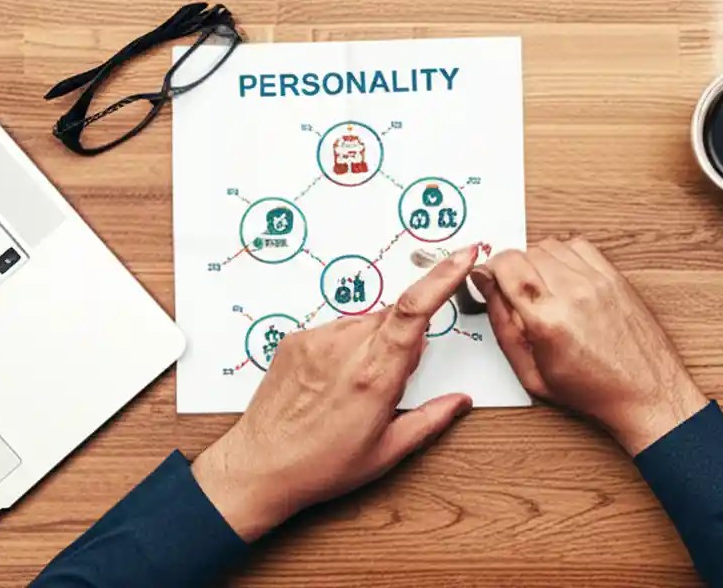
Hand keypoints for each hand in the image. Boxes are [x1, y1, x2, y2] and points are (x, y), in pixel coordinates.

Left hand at [191, 245, 479, 540]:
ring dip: (373, 343)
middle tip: (390, 382)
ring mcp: (317, 340)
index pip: (415, 310)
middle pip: (394, 317)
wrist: (259, 467)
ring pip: (365, 322)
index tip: (464, 255)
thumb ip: (430, 419)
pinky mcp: (296, 339)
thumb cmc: (319, 466)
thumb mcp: (386, 452)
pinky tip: (333, 382)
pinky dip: (345, 347)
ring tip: (354, 388)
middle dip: (404, 339)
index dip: (444, 276)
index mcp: (374, 375)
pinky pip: (335, 329)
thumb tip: (460, 401)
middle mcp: (345, 348)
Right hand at [473, 238, 707, 454]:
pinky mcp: (614, 276)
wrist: (645, 392)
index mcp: (547, 321)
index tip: (488, 278)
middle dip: (512, 268)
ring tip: (541, 288)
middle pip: (525, 252)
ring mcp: (597, 281)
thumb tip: (484, 286)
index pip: (506, 266)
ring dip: (537, 260)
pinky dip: (564, 255)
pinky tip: (563, 277)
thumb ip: (501, 324)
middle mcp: (573, 294)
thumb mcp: (531, 373)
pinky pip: (578, 245)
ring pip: (550, 245)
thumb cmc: (591, 390)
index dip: (490, 268)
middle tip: (515, 292)